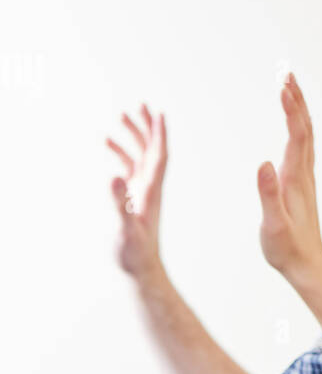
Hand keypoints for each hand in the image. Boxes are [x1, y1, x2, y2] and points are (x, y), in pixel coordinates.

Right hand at [107, 105, 167, 278]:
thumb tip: (114, 176)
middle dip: (147, 127)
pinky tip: (109, 145)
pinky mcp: (135, 199)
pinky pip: (130, 169)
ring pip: (141, 157)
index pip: (160, 155)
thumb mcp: (126, 228)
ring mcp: (143, 192)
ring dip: (134, 137)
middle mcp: (150, 187)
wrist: (142, 269)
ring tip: (121, 117)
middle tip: (140, 104)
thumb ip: (120, 203)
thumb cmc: (135, 253)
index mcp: (152, 191)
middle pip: (152, 150)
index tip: (158, 112)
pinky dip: (122, 154)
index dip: (160, 134)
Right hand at [257, 73, 321, 281]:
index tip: (283, 84)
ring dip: (298, 109)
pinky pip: (302, 145)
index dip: (291, 109)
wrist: (306, 265)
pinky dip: (297, 125)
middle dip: (296, 99)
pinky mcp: (301, 183)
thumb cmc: (286, 249)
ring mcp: (304, 177)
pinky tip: (292, 122)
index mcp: (295, 179)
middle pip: (305, 128)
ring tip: (288, 87)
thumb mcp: (273, 225)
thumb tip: (264, 163)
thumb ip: (269, 195)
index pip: (297, 135)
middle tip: (286, 72)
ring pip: (305, 135)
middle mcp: (303, 173)